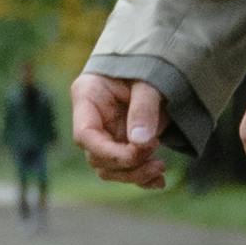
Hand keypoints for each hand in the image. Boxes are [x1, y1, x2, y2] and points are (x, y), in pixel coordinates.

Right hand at [71, 69, 174, 188]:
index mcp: (87, 96)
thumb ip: (144, 108)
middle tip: (157, 156)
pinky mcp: (120, 143)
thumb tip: (141, 142)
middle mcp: (91, 118)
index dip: (108, 151)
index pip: (85, 134)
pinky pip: (124, 168)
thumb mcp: (148, 80)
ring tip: (160, 168)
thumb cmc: (148, 63)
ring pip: (109, 168)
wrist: (157, 62)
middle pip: (97, 156)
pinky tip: (158, 181)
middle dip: (127, 164)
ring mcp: (105, 133)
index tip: (139, 152)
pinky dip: (141, 178)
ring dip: (134, 174)